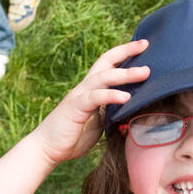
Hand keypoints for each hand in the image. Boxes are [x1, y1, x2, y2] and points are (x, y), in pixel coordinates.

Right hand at [31, 39, 150, 164]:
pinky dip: (111, 95)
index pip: (109, 64)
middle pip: (106, 62)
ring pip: (104, 77)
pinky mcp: (76, 107)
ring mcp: (80, 95)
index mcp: (92, 89)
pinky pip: (96, 97)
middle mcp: (85, 87)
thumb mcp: (99, 121)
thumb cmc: (73, 136)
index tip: (143, 45)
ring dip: (125, 74)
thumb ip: (111, 111)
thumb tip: (134, 110)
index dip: (124, 53)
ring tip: (144, 72)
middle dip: (126, 51)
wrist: (47, 149)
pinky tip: (126, 97)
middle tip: (145, 44)